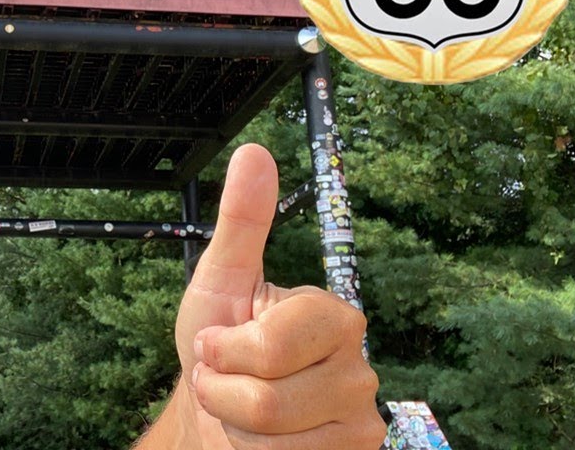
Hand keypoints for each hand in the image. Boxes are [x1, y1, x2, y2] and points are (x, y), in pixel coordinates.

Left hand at [172, 144, 385, 448]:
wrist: (216, 409)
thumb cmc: (220, 342)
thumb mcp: (219, 279)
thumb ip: (241, 220)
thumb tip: (254, 153)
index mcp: (331, 314)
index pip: (271, 346)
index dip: (224, 350)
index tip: (214, 342)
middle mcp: (358, 365)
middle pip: (268, 399)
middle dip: (223, 391)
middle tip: (224, 377)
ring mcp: (360, 419)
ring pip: (272, 438)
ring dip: (235, 423)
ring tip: (239, 405)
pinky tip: (264, 439)